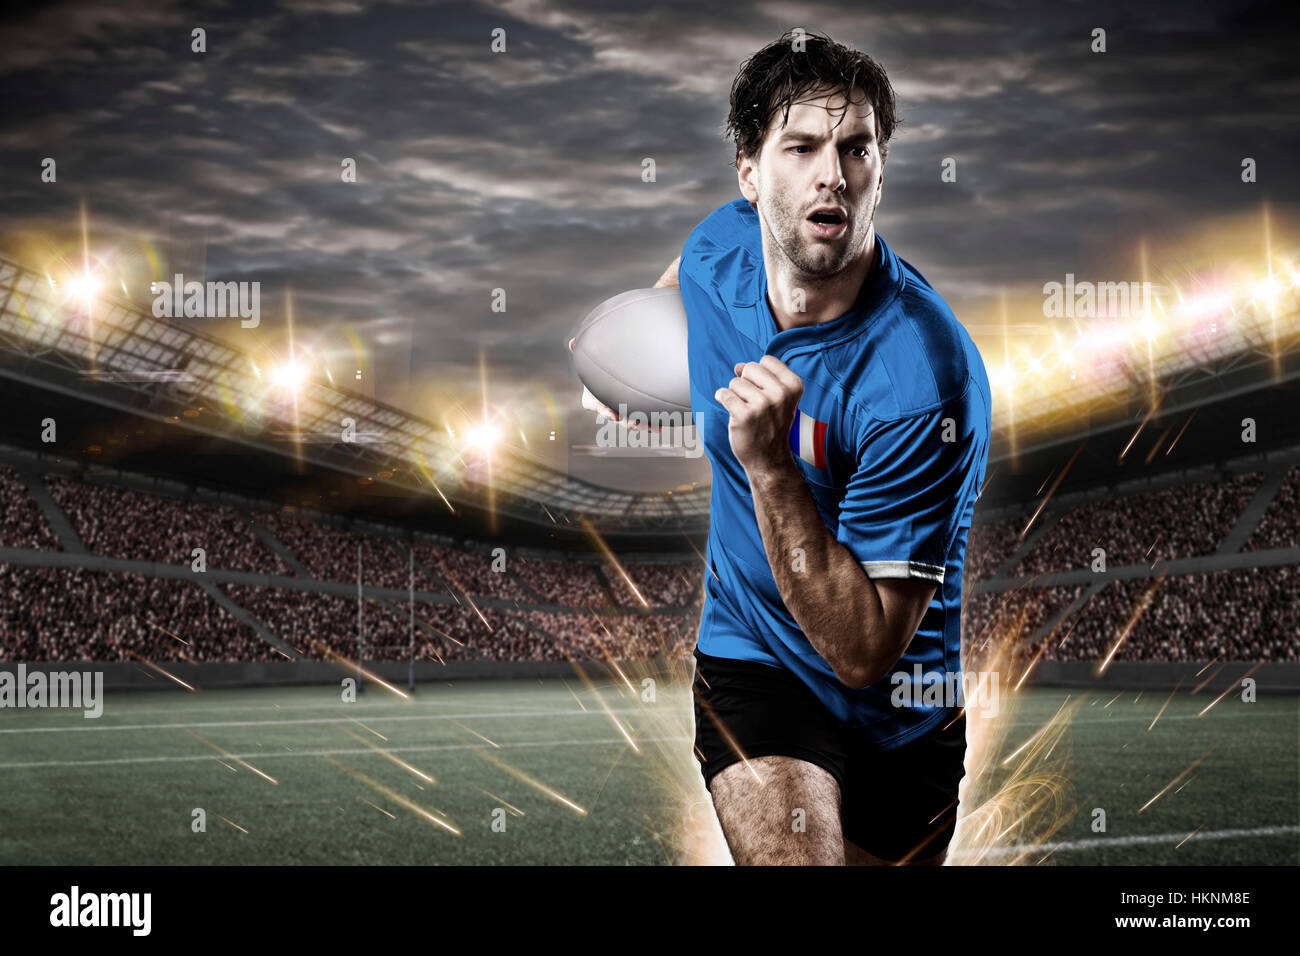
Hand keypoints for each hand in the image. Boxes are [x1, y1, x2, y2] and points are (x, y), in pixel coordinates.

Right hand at [570, 336, 657, 431]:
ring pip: (632, 423)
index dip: (606, 412)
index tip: (613, 414)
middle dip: (627, 422)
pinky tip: (661, 426)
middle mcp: (608, 409)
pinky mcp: (636, 415)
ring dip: (643, 425)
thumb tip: (571, 343)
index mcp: (594, 400)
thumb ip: (583, 352)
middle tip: (636, 422)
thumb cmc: (602, 367)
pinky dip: (653, 424)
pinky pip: (644, 422)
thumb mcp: (593, 360)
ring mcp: (622, 414)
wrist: (617, 370)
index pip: (599, 408)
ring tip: (654, 426)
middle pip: (618, 419)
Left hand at [714, 355, 802, 474]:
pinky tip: (733, 412)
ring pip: (735, 382)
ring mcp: (763, 404)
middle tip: (754, 404)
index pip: (766, 360)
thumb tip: (738, 366)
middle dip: (746, 383)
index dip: (759, 375)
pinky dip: (722, 400)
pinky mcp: (744, 415)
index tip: (764, 393)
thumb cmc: (771, 425)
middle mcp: (781, 393)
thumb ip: (760, 378)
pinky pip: (723, 394)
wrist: (769, 458)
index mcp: (793, 386)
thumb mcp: (777, 398)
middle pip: (749, 368)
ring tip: (746, 412)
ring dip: (735, 395)